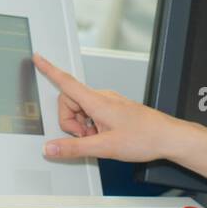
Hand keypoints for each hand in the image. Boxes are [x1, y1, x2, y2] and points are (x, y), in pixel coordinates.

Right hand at [33, 53, 193, 162]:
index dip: (49, 70)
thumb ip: (74, 148)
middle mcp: (102, 98)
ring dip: (82, 126)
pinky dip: (92, 126)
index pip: (66, 82)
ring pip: (82, 109)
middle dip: (70, 122)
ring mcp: (109, 102)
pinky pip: (93, 113)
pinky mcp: (115, 109)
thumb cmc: (144, 137)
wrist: (168, 137)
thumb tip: (50, 148)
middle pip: (70, 101)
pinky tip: (105, 137)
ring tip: (99, 139)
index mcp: (97, 102)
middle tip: (85, 138)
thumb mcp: (104, 147)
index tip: (38, 59)